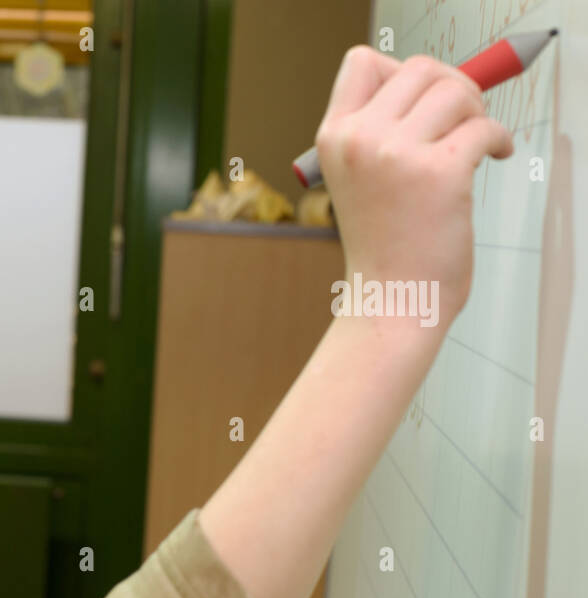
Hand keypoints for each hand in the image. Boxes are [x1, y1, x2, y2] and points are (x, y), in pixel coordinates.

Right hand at [315, 47, 513, 330]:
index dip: (397, 73)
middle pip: (419, 68)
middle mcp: (359, 140)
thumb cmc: (384, 244)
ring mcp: (397, 155)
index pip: (362, 63)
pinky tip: (493, 159)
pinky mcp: (440, 173)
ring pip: (455, 91)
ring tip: (475, 143)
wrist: (392, 299)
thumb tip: (437, 85)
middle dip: (450, 88)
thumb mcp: (356, 179)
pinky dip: (499, 139)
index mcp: (333, 139)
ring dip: (476, 112)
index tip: (418, 104)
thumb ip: (378, 131)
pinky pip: (485, 126)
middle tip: (460, 121)